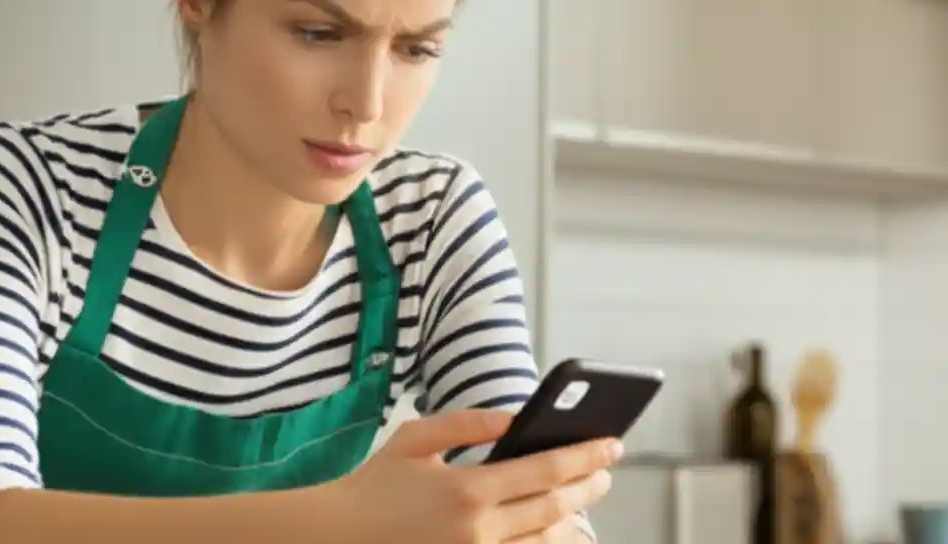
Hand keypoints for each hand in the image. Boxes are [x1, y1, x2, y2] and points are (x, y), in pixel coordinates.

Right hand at [327, 409, 619, 543]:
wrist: (335, 539)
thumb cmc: (374, 486)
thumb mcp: (416, 439)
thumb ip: (469, 424)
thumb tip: (516, 417)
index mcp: (467, 489)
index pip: (545, 471)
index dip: (585, 457)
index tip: (612, 445)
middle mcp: (478, 531)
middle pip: (554, 509)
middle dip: (588, 487)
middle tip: (608, 471)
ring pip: (544, 543)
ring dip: (573, 521)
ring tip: (585, 500)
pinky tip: (556, 531)